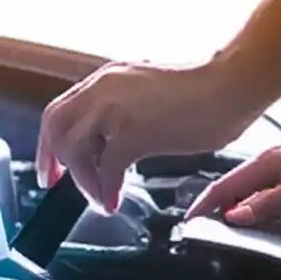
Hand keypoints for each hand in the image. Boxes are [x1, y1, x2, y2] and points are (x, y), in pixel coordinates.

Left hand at [37, 61, 258, 212]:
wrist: (232, 84)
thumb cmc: (203, 91)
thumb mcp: (145, 93)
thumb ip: (120, 111)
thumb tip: (106, 143)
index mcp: (106, 79)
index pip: (59, 110)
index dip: (49, 143)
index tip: (51, 167)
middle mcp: (103, 89)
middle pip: (56, 128)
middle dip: (53, 161)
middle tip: (58, 185)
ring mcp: (115, 109)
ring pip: (75, 150)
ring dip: (84, 181)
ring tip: (100, 197)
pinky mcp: (134, 131)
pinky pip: (107, 168)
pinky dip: (106, 189)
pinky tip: (114, 200)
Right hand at [185, 124, 280, 225]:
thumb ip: (267, 204)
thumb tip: (234, 216)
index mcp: (266, 164)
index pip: (222, 187)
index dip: (202, 206)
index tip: (188, 222)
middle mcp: (273, 165)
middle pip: (234, 189)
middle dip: (216, 209)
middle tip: (205, 230)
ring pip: (254, 193)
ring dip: (240, 209)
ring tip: (231, 228)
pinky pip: (274, 196)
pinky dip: (264, 208)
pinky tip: (271, 219)